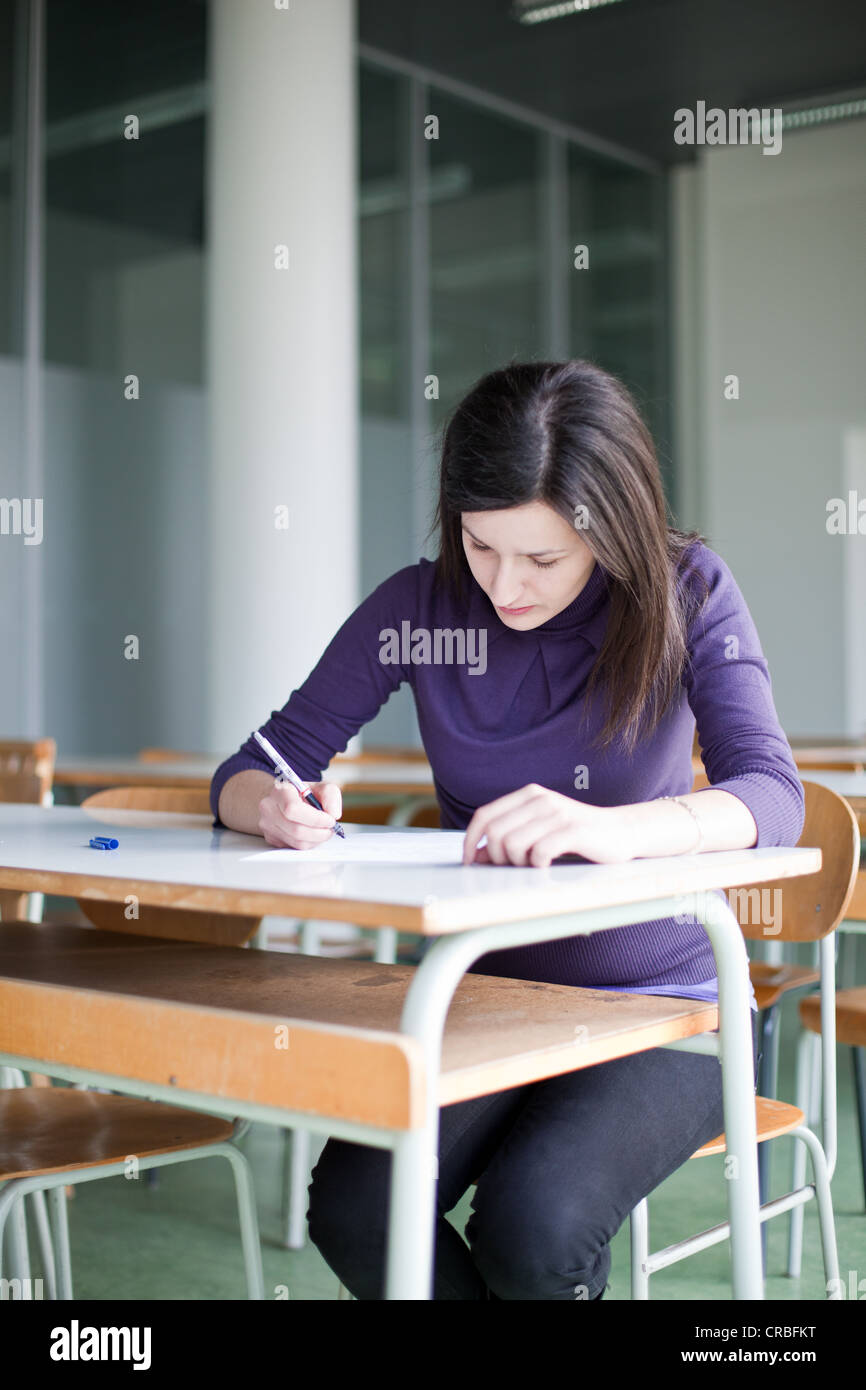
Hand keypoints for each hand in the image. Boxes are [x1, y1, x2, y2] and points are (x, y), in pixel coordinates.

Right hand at [257, 778, 342, 848]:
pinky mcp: (271, 838)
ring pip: (297, 842)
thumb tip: (333, 814)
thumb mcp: (321, 787)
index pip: (293, 809)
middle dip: (319, 832)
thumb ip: (331, 796)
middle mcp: (269, 808)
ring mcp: (267, 825)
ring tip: (323, 830)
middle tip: (330, 828)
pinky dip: (308, 843)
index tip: (330, 819)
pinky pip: (294, 847)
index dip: (315, 819)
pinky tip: (312, 833)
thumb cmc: (303, 794)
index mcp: (280, 791)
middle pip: (296, 830)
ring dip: (316, 839)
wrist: (284, 800)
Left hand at [461, 783, 634, 867]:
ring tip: (532, 865)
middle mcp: (540, 799)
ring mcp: (557, 813)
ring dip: (517, 863)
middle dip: (496, 857)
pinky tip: (547, 866)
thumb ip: (509, 838)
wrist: (622, 832)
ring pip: (512, 844)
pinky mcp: (573, 830)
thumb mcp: (539, 831)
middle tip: (512, 867)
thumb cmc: (577, 835)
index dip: (470, 840)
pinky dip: (537, 866)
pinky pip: (538, 853)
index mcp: (529, 795)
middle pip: (494, 832)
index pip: (484, 815)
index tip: (469, 861)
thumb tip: (475, 855)